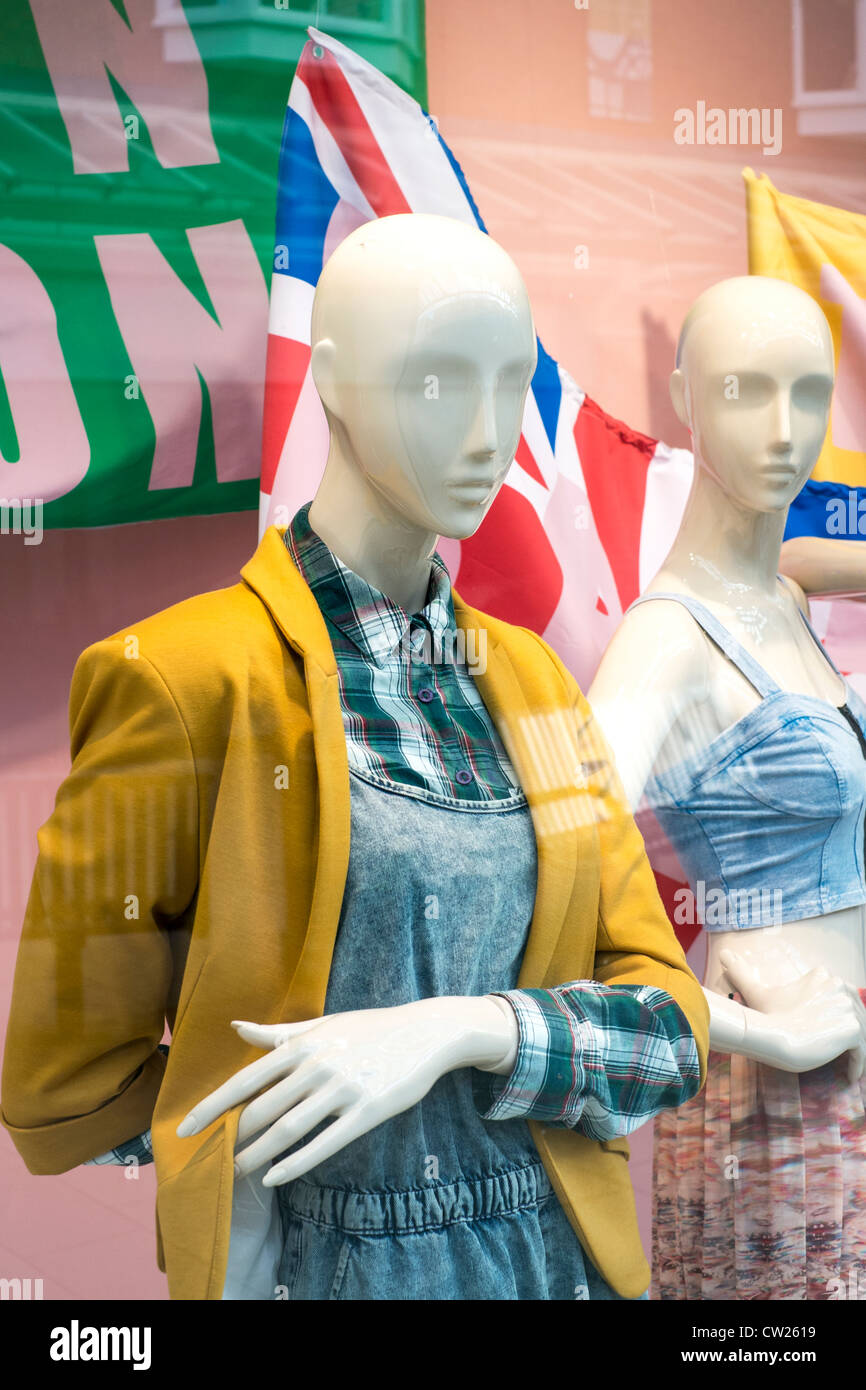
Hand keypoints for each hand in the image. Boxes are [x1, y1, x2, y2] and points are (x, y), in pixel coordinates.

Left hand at [175, 995, 516, 1185]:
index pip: (245, 1079)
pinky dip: (295, 1164)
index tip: (185, 1130)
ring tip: (235, 1173)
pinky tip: (273, 1178)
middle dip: (232, 1139)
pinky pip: (324, 1143)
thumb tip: (235, 1028)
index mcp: (301, 1044)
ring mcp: (342, 1089)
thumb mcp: (322, 1024)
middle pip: (262, 1110)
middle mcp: (316, 1066)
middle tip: (212, 1162)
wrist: (423, 1033)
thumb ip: (277, 1033)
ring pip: (287, 1130)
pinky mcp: (366, 1111)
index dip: (212, 1106)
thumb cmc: (368, 1029)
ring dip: (257, 1155)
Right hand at [720, 949, 865, 1080]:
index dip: (834, 1017)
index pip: (839, 998)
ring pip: (860, 1032)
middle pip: (853, 1013)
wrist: (772, 1036)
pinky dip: (857, 1065)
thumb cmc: (765, 1016)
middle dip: (846, 1032)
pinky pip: (862, 1052)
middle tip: (836, 1052)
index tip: (825, 1032)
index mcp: (823, 976)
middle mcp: (839, 986)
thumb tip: (722, 954)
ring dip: (855, 1050)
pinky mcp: (853, 1029)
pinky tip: (849, 1076)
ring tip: (844, 1065)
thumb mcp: (755, 992)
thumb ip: (742, 972)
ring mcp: (848, 1008)